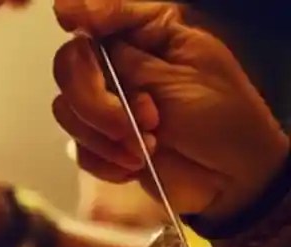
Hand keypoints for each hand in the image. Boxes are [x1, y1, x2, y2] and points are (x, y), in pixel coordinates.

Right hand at [52, 0, 289, 221]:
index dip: (82, 14)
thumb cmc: (223, 118)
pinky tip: (136, 166)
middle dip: (95, 100)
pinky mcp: (101, 143)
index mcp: (148, 34)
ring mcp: (107, 105)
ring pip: (68, 110)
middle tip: (139, 122)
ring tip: (147, 149)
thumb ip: (127, 56)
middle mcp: (120, 64)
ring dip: (105, 135)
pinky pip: (78, 148)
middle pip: (70, 66)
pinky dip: (105, 161)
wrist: (231, 178)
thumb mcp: (182, 76)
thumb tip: (75, 14)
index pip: (102, 15)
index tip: (67, 17)